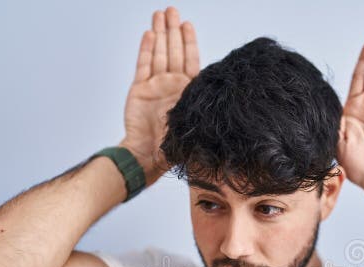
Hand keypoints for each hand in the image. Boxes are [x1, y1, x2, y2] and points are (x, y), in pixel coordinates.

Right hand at [118, 6, 199, 185]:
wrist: (149, 155)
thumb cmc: (174, 145)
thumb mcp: (194, 122)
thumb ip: (200, 104)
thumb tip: (224, 91)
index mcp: (188, 92)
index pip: (190, 60)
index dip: (188, 42)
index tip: (188, 25)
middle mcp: (172, 85)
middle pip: (173, 51)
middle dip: (173, 30)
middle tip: (172, 10)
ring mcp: (155, 85)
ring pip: (158, 53)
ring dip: (160, 33)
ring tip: (160, 14)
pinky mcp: (139, 88)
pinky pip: (144, 65)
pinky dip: (147, 49)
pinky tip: (150, 34)